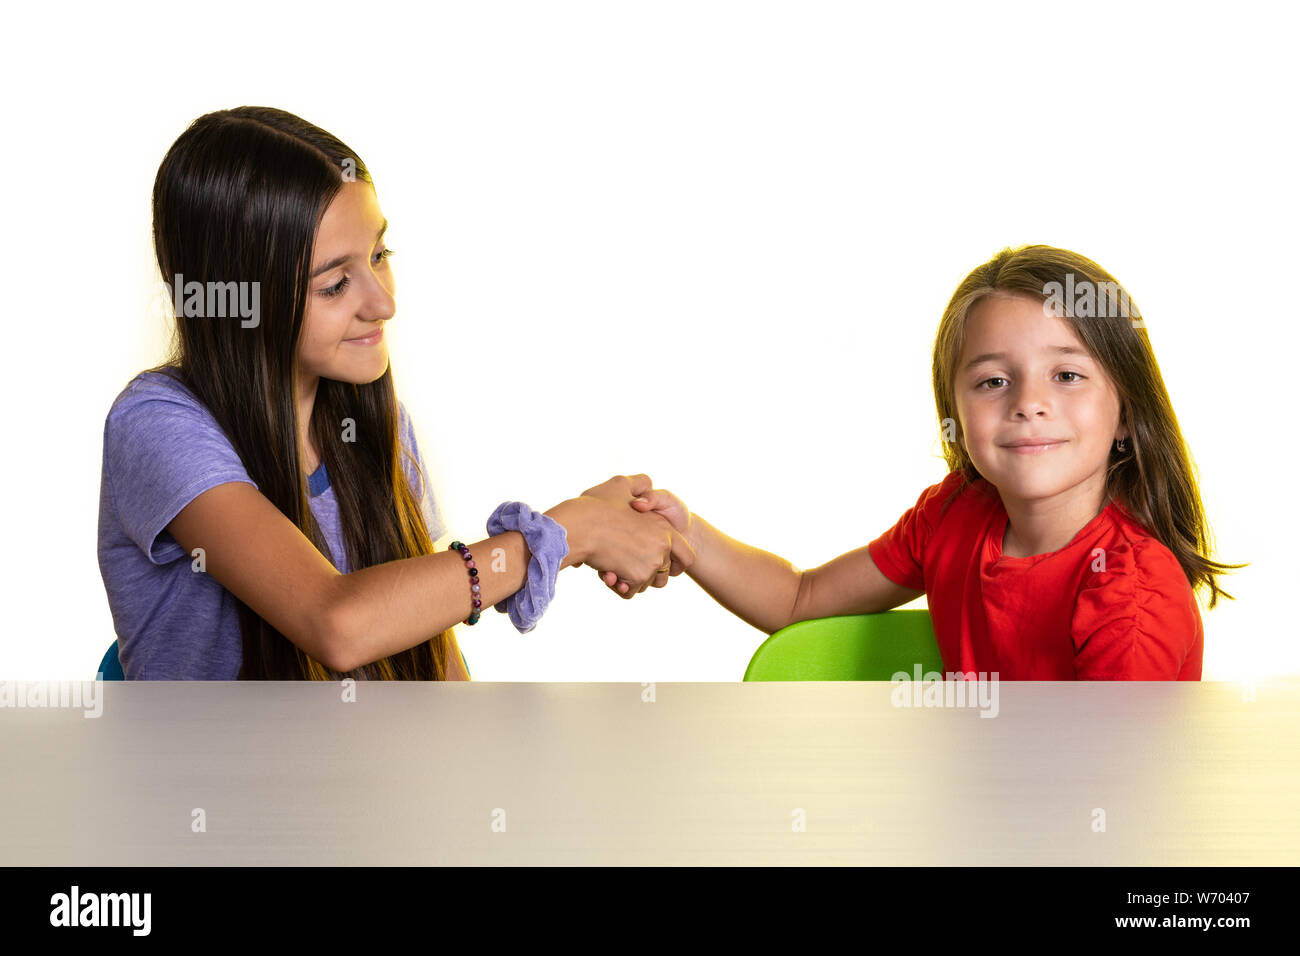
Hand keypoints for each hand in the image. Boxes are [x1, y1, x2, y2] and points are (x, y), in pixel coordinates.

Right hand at [563, 475, 694, 598]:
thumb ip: (638, 484)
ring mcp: (651, 562)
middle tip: (626, 567)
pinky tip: (608, 575)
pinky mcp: (636, 576)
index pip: (687, 556)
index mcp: (663, 528)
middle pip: (663, 574)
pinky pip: (629, 591)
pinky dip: (619, 586)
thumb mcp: (620, 485)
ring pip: (644, 584)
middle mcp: (662, 546)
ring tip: (612, 569)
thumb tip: (647, 485)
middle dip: (646, 574)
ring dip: (630, 580)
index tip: (661, 565)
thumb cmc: (595, 506)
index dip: (675, 564)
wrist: (578, 526)